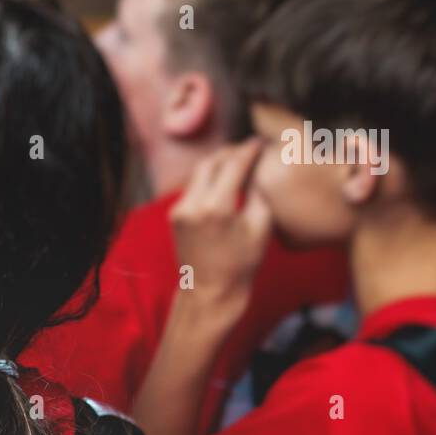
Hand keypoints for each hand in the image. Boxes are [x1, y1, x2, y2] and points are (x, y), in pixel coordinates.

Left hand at [169, 138, 272, 319]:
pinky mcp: (174, 215)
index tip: (260, 142)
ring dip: (217, 165)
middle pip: (211, 162)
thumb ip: (258, 192)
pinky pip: (193, 188)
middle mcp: (192, 205)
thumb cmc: (241, 264)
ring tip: (237, 162)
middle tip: (248, 149)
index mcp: (217, 208)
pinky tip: (223, 181)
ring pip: (199, 173)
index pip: (233, 166)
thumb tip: (258, 167)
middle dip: (229, 153)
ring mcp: (179, 209)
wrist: (210, 292)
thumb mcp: (261, 227)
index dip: (248, 151)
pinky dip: (208, 180)